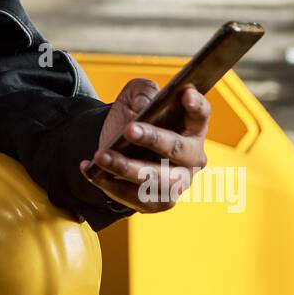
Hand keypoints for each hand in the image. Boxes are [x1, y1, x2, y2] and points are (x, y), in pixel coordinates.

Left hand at [79, 78, 209, 213]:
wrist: (117, 146)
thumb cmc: (135, 118)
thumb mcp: (134, 96)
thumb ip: (142, 92)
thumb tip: (144, 104)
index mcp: (192, 127)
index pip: (200, 115)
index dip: (196, 105)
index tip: (186, 93)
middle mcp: (192, 158)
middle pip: (178, 149)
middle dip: (153, 139)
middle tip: (129, 129)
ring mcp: (178, 183)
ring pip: (156, 179)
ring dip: (126, 167)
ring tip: (101, 155)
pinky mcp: (158, 202)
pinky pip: (136, 198)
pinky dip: (111, 185)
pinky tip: (93, 170)